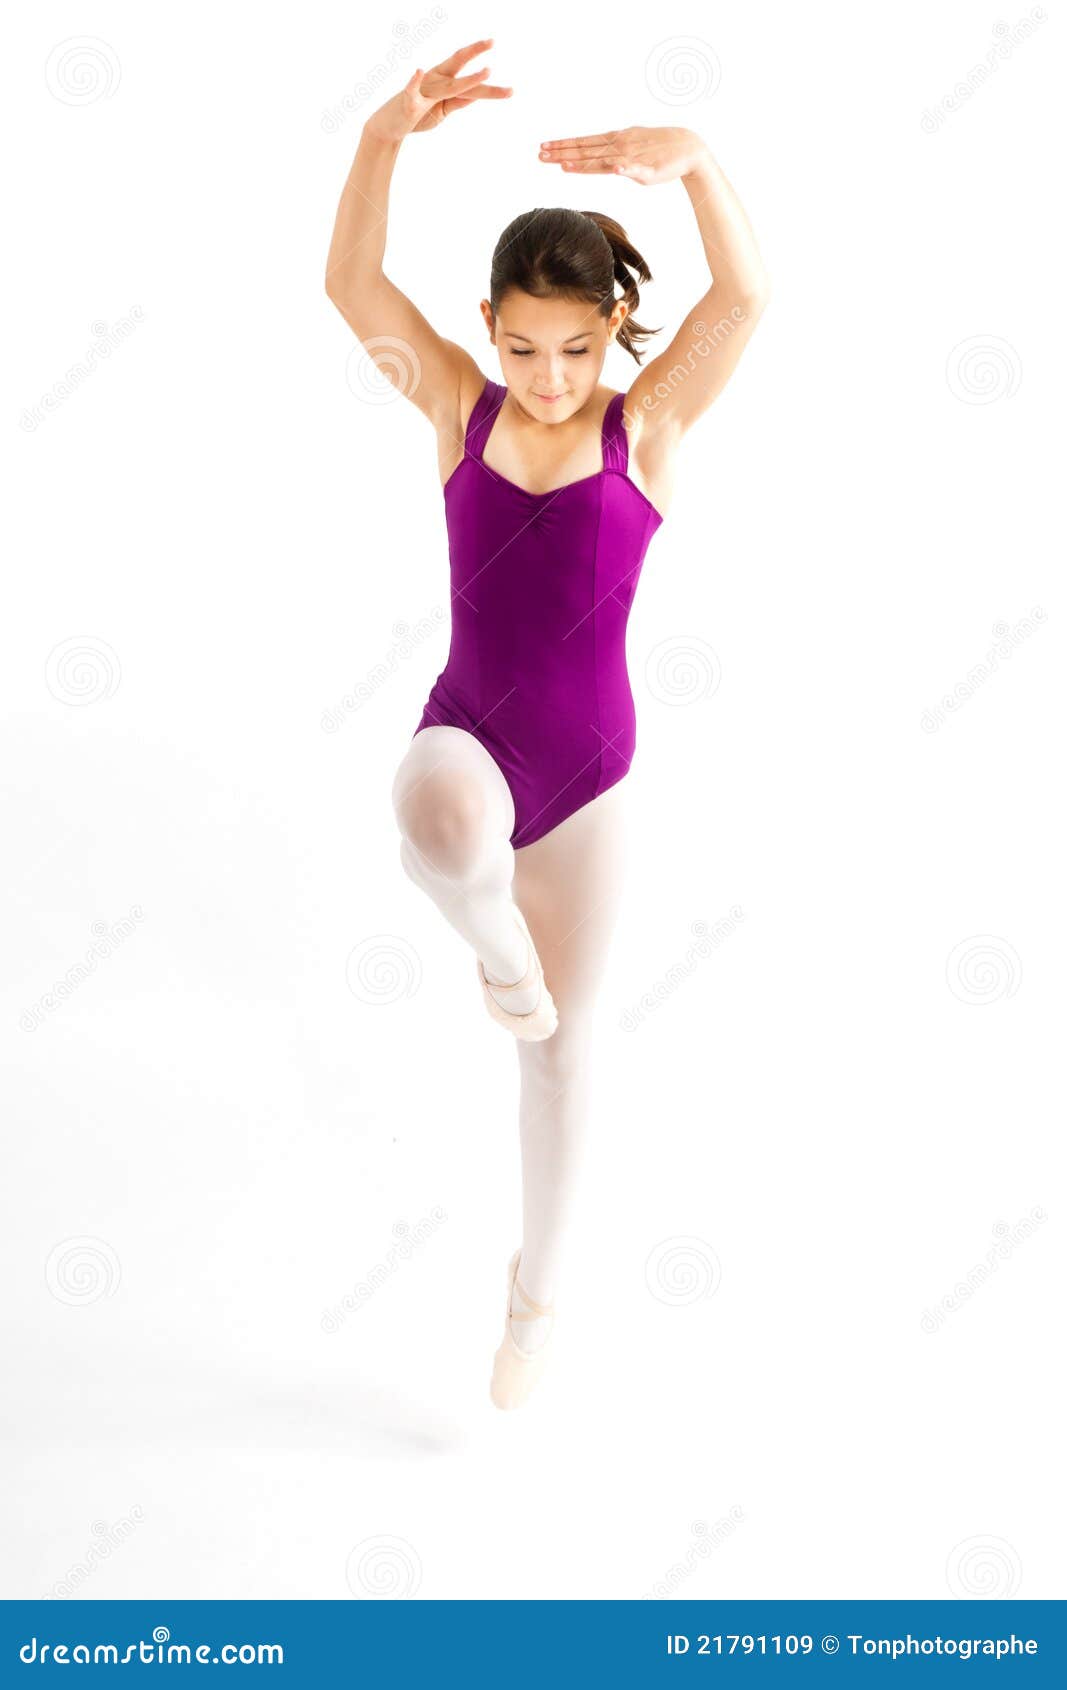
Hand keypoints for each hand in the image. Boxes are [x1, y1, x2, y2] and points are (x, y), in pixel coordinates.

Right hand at [365, 38, 511, 141]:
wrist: (390, 127)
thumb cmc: (416, 117)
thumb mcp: (442, 110)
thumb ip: (458, 102)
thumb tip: (475, 97)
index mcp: (443, 82)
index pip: (467, 75)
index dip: (483, 73)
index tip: (501, 65)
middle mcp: (435, 82)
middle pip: (458, 65)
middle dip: (474, 52)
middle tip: (492, 41)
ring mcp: (423, 92)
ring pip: (448, 84)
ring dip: (468, 80)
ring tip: (486, 71)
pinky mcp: (409, 104)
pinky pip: (411, 92)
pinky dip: (414, 83)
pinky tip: (419, 71)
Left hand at [538, 126, 707, 184]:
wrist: (688, 148)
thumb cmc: (659, 153)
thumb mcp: (632, 154)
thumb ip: (615, 159)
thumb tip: (602, 163)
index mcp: (614, 142)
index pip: (583, 144)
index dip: (563, 147)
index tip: (544, 149)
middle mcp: (618, 146)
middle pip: (586, 151)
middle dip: (562, 153)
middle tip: (540, 154)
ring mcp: (631, 156)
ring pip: (603, 160)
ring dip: (584, 162)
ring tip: (563, 165)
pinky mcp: (647, 168)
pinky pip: (632, 168)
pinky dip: (623, 168)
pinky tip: (613, 168)